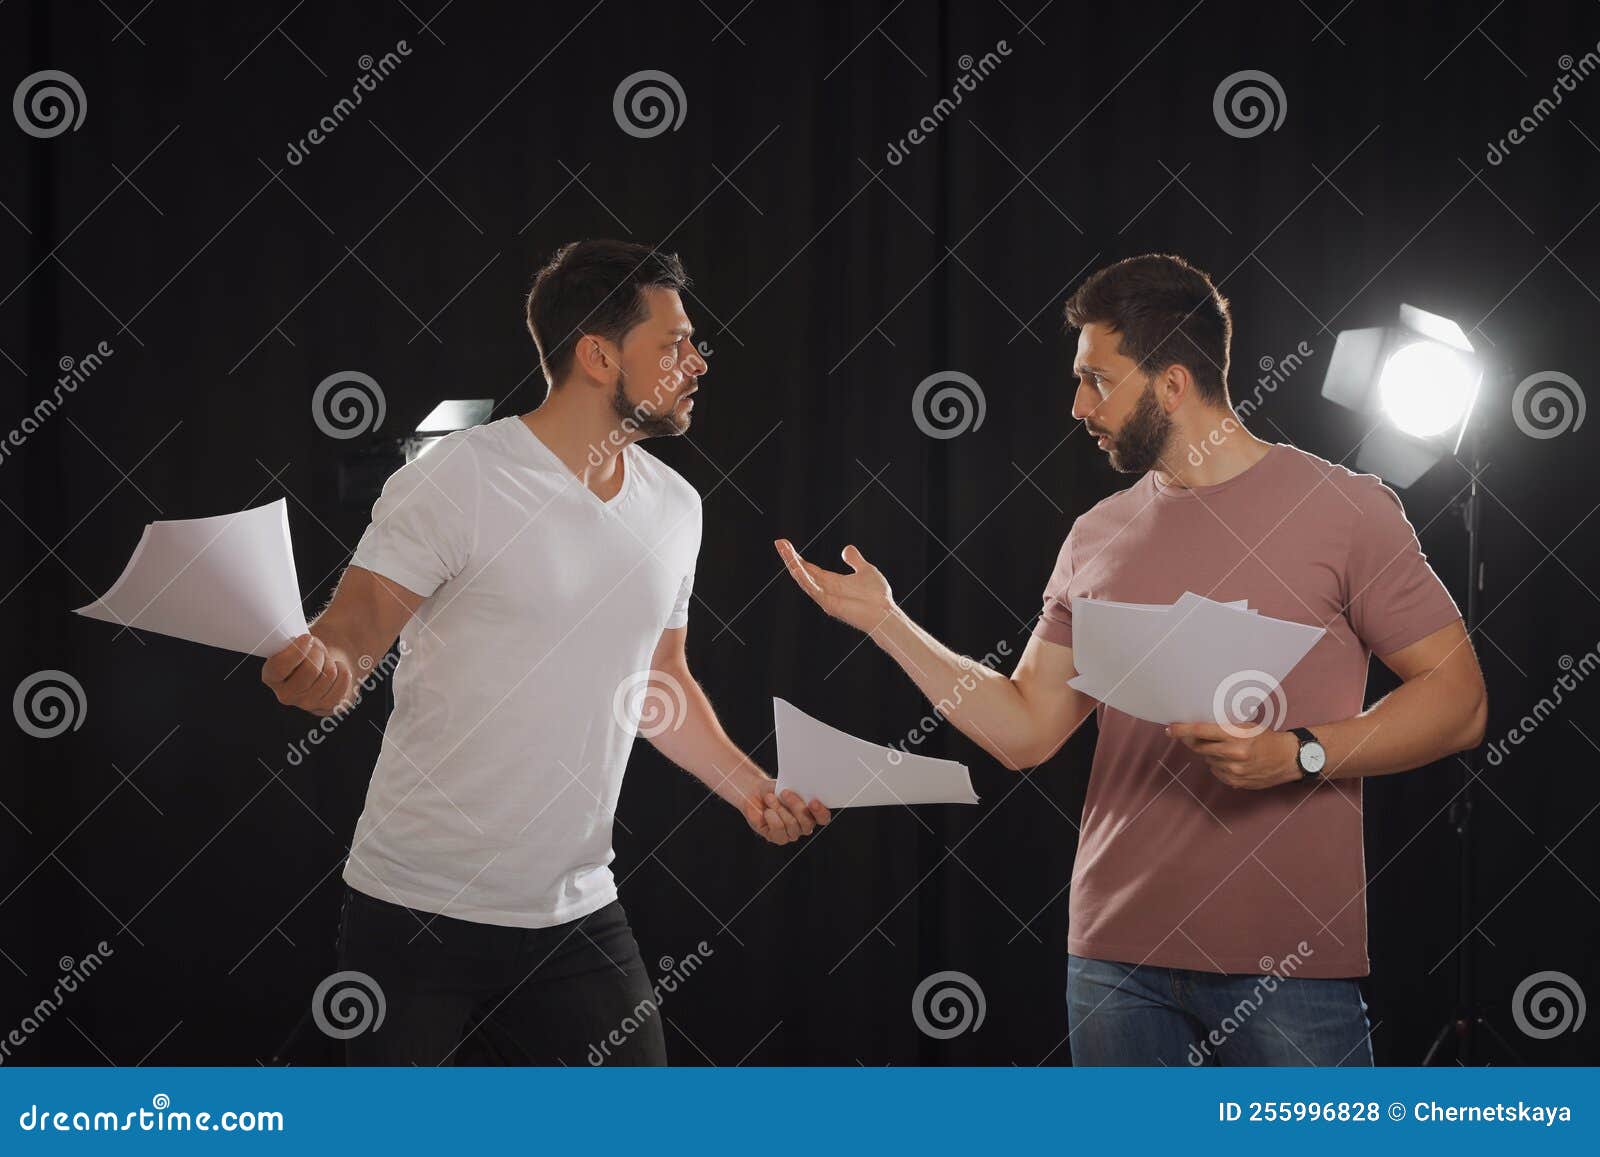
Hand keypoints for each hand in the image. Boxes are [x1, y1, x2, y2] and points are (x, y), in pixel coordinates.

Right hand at [262, 633, 356, 716]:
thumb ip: (296, 643)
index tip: (307, 638)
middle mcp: (285, 695)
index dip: (297, 651)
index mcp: (271, 677)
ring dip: (330, 661)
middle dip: (318, 653)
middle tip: (317, 650)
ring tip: (325, 661)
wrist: (325, 664)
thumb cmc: (307, 650)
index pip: (280, 667)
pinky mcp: (327, 706)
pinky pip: (342, 680)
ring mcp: (306, 704)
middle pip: (310, 670)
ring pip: (329, 674)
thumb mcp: (297, 641)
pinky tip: (336, 671)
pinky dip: (343, 670)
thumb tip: (307, 642)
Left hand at [740, 786, 831, 845]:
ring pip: (792, 824)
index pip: (823, 818)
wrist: (755, 793)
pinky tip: (767, 811)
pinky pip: (778, 830)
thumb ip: (799, 790)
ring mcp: (791, 834)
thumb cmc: (775, 789)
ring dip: (779, 808)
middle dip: (795, 805)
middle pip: (807, 822)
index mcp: (812, 813)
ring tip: (770, 798)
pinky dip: (771, 817)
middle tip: (784, 793)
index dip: (820, 812)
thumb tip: (804, 789)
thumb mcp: (788, 786)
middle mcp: (804, 826)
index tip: (813, 801)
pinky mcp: (776, 838)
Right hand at [774, 539, 895, 635]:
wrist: (885, 613)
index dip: (797, 557)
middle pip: (802, 571)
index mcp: (831, 582)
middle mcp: (825, 589)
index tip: (785, 544)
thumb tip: (847, 548)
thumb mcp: (865, 570)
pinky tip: (796, 566)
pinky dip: (803, 578)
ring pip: (803, 579)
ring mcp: (825, 597)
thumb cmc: (877, 597)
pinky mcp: (828, 604)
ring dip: (792, 563)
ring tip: (783, 548)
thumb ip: (855, 560)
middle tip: (778, 542)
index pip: (809, 568)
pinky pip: (812, 589)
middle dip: (790, 557)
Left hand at [1166, 723, 1301, 789]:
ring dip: (1210, 754)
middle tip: (1196, 737)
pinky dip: (1218, 765)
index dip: (1182, 730)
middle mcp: (1232, 753)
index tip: (1169, 729)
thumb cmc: (1266, 738)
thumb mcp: (1246, 725)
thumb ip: (1223, 727)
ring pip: (1207, 759)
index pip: (1200, 731)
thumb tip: (1197, 729)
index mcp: (1235, 735)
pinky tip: (1231, 761)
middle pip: (1199, 747)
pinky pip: (1216, 771)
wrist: (1287, 758)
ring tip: (1227, 749)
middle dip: (1194, 741)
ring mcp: (1233, 770)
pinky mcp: (1235, 782)